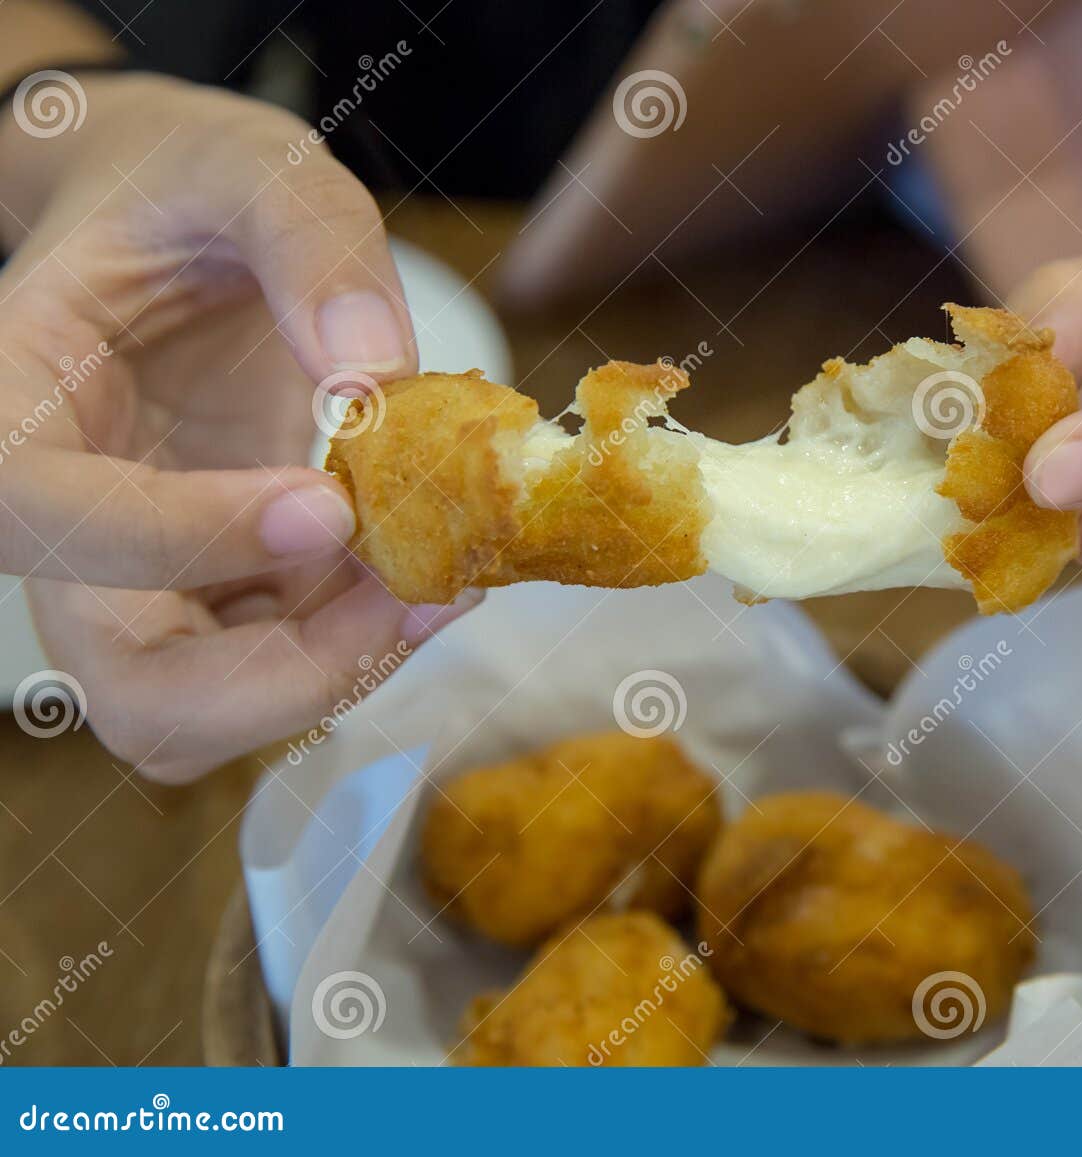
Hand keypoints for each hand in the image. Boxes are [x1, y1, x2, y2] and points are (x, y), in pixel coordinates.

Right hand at [0, 73, 479, 781]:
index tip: (327, 505)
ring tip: (444, 579)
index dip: (177, 537)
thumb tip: (378, 374)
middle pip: (130, 686)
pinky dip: (361, 645)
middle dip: (286, 675)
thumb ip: (312, 243)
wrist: (183, 228)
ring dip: (337, 674)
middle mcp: (65, 522)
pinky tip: (432, 566)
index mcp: (13, 400)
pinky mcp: (216, 592)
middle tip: (417, 589)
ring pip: (203, 715)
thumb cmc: (190, 188)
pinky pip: (276, 673)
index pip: (42, 514)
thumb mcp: (249, 167)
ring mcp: (140, 577)